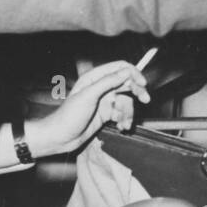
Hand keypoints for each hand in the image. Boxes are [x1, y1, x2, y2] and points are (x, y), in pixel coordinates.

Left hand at [27, 61, 151, 156]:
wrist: (60, 138)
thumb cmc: (70, 116)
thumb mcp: (89, 96)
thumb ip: (108, 82)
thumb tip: (127, 72)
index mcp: (95, 78)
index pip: (119, 68)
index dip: (133, 73)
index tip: (143, 83)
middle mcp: (101, 87)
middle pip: (126, 84)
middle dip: (136, 92)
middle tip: (145, 100)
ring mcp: (104, 100)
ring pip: (125, 101)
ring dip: (128, 112)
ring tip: (125, 124)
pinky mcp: (105, 113)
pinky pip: (121, 113)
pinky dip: (124, 119)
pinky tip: (122, 127)